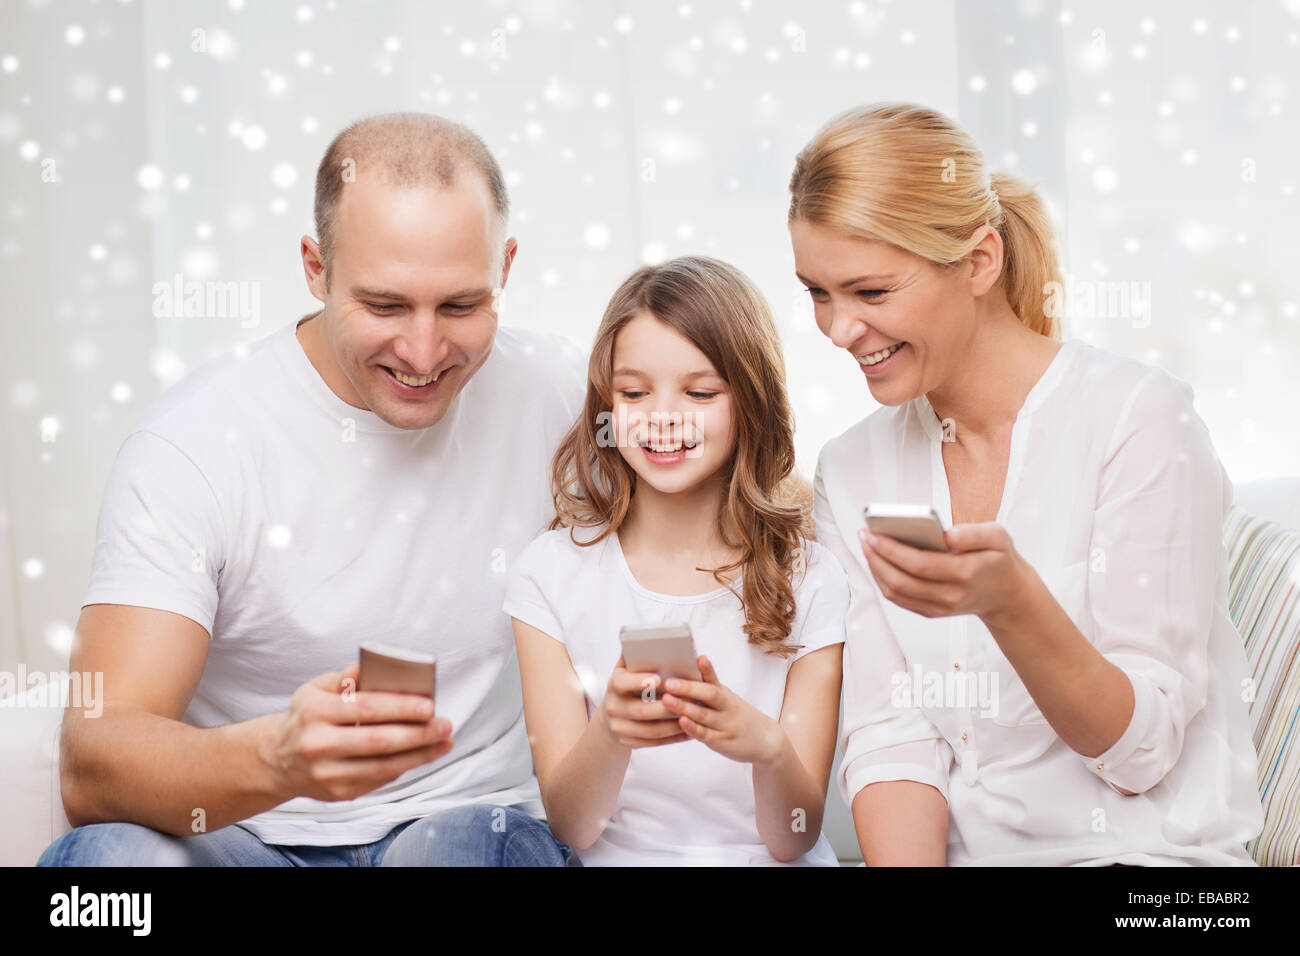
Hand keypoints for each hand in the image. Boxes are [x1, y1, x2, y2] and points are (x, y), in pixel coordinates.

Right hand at [260, 663, 453, 802]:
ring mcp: (328, 773)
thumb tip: (373, 668)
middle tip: (445, 724)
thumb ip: (344, 678)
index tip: (430, 704)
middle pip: (378, 741)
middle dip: (418, 733)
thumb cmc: (307, 716)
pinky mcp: (339, 793)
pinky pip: (379, 780)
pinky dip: (405, 766)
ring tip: (444, 742)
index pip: (365, 708)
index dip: (400, 707)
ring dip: (420, 755)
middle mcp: (319, 745)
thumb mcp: (315, 689)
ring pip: (383, 766)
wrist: (277, 759)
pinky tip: (423, 755)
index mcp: (315, 712)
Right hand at [597, 655, 690, 748]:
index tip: (660, 678)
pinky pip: (653, 742)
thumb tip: (646, 639)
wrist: (613, 712)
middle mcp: (612, 707)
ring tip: (694, 717)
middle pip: (641, 710)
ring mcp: (619, 727)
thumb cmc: (629, 684)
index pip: (622, 682)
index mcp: (613, 684)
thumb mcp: (628, 668)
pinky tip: (688, 731)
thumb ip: (636, 656)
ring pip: (650, 730)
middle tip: (688, 701)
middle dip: (666, 707)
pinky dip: (673, 738)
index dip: (640, 681)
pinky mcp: (627, 742)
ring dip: (674, 725)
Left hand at [661, 656, 784, 765]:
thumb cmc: (740, 717)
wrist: (767, 741)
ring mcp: (725, 725)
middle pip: (710, 695)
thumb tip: (682, 677)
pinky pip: (705, 734)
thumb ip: (709, 691)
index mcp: (726, 695)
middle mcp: (727, 708)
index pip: (715, 680)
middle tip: (669, 682)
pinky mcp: (721, 742)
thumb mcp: (728, 701)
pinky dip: (692, 728)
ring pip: (703, 715)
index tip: (699, 658)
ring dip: (684, 707)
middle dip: (688, 688)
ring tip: (667, 699)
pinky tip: (681, 722)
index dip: (707, 669)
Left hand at [857, 521, 1033, 621]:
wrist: (1007, 595)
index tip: (873, 533)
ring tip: (866, 546)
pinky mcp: (931, 612)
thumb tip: (947, 534)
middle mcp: (950, 595)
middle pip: (901, 580)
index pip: (919, 564)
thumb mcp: (999, 537)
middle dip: (876, 558)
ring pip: (895, 592)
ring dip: (875, 569)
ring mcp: (939, 607)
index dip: (891, 550)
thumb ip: (975, 533)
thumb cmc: (999, 558)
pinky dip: (883, 580)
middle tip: (863, 535)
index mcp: (965, 573)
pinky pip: (899, 599)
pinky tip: (876, 561)